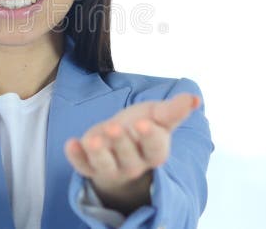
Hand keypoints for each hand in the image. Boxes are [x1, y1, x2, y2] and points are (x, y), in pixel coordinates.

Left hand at [63, 93, 200, 213]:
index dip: (149, 137)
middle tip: (114, 126)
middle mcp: (134, 164)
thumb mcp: (157, 115)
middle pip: (129, 158)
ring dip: (98, 153)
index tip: (143, 122)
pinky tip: (71, 143)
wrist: (120, 139)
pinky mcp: (91, 167)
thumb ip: (173, 110)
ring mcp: (111, 167)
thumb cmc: (142, 125)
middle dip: (121, 142)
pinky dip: (76, 157)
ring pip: (105, 165)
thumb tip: (194, 99)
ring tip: (91, 138)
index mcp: (154, 151)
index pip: (155, 148)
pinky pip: (83, 166)